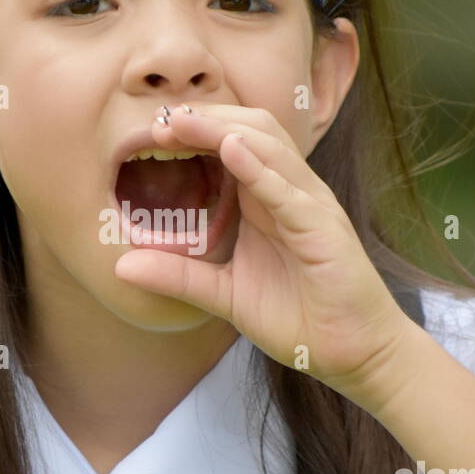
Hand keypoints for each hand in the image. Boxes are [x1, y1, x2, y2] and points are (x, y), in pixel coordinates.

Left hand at [113, 103, 415, 410]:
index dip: (195, 131)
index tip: (152, 131)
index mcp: (267, 200)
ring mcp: (310, 206)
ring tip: (185, 122)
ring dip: (225, 130)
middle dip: (206, 119)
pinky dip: (262, 169)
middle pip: (251, 131)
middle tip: (161, 120)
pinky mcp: (324, 229)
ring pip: (270, 148)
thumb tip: (121, 266)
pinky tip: (233, 153)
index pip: (233, 145)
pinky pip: (291, 192)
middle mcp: (290, 193)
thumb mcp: (225, 295)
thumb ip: (179, 276)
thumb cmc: (299, 317)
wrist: (353, 354)